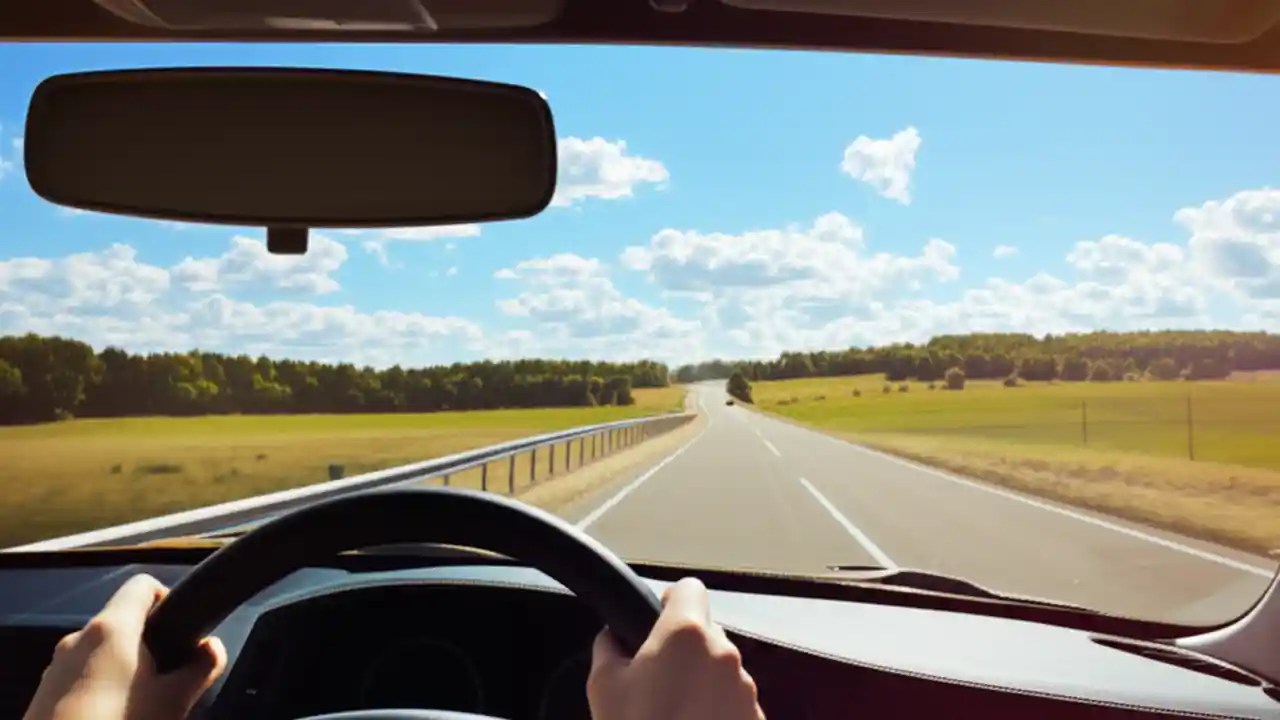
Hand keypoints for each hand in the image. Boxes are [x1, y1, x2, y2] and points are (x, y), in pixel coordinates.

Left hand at [23, 574, 226, 719]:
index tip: (180, 631)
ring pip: (103, 652)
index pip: (143, 585)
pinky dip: (102, 688)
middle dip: (150, 646)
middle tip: (167, 680)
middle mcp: (78, 639)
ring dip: (125, 670)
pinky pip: (82, 676)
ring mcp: (57, 666)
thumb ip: (202, 667)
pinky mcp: (46, 693)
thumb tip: (213, 648)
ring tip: (140, 705)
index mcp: (111, 629)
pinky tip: (114, 717)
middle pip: (124, 623)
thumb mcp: (174, 701)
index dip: (168, 599)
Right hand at [588, 577, 764, 719]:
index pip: (688, 588)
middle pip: (705, 633)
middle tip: (654, 680)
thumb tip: (614, 637)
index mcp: (686, 634)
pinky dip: (715, 712)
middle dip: (682, 650)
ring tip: (672, 714)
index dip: (668, 601)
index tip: (655, 619)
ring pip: (720, 670)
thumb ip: (609, 647)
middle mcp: (724, 655)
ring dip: (700, 683)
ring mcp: (745, 690)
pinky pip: (733, 703)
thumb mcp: (602, 685)